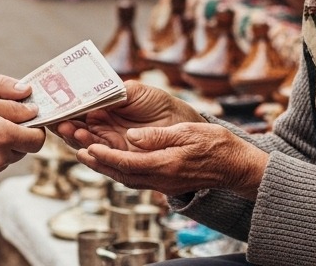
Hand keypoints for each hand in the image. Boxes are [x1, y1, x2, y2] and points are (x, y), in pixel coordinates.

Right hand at [53, 81, 201, 150]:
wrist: (180, 122)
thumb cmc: (157, 103)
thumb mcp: (132, 92)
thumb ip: (110, 94)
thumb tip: (87, 95)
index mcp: (101, 109)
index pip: (76, 111)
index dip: (64, 110)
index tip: (54, 108)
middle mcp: (101, 128)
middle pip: (75, 128)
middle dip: (65, 125)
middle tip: (59, 122)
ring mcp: (109, 143)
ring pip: (85, 143)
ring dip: (75, 138)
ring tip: (72, 131)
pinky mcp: (120, 158)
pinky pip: (102, 158)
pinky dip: (92, 154)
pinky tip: (85, 149)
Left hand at [75, 122, 268, 198]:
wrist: (237, 167)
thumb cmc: (217, 145)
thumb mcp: (189, 133)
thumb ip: (158, 136)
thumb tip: (131, 135)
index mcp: (166, 165)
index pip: (128, 163)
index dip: (106, 155)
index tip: (88, 147)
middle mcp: (162, 179)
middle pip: (122, 174)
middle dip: (98, 163)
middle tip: (78, 150)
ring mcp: (164, 183)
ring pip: (127, 177)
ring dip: (106, 166)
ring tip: (87, 153)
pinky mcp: (167, 181)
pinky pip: (138, 177)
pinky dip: (120, 168)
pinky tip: (112, 159)